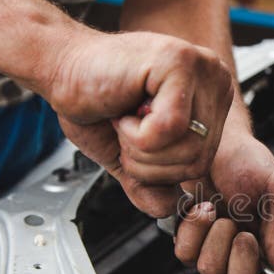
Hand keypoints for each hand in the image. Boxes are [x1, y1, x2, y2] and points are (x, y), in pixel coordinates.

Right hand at [49, 30, 233, 216]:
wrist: (59, 66)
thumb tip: (168, 209)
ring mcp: (202, 68)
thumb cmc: (93, 99)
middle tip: (125, 131)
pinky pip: (171, 128)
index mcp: (211, 101)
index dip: (159, 169)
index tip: (134, 138)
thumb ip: (150, 184)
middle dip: (150, 163)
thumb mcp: (127, 155)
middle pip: (199, 160)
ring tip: (125, 120)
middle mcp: (215, 80)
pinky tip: (123, 111)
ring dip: (141, 148)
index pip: (203, 163)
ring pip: (188, 147)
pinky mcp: (180, 63)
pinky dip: (136, 134)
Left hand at [174, 131, 273, 273]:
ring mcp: (216, 251)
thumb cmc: (250, 164)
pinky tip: (203, 209)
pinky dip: (194, 228)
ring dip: (217, 238)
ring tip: (222, 211)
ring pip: (211, 271)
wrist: (216, 142)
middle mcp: (246, 257)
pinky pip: (186, 254)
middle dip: (241, 260)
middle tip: (244, 233)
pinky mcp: (190, 241)